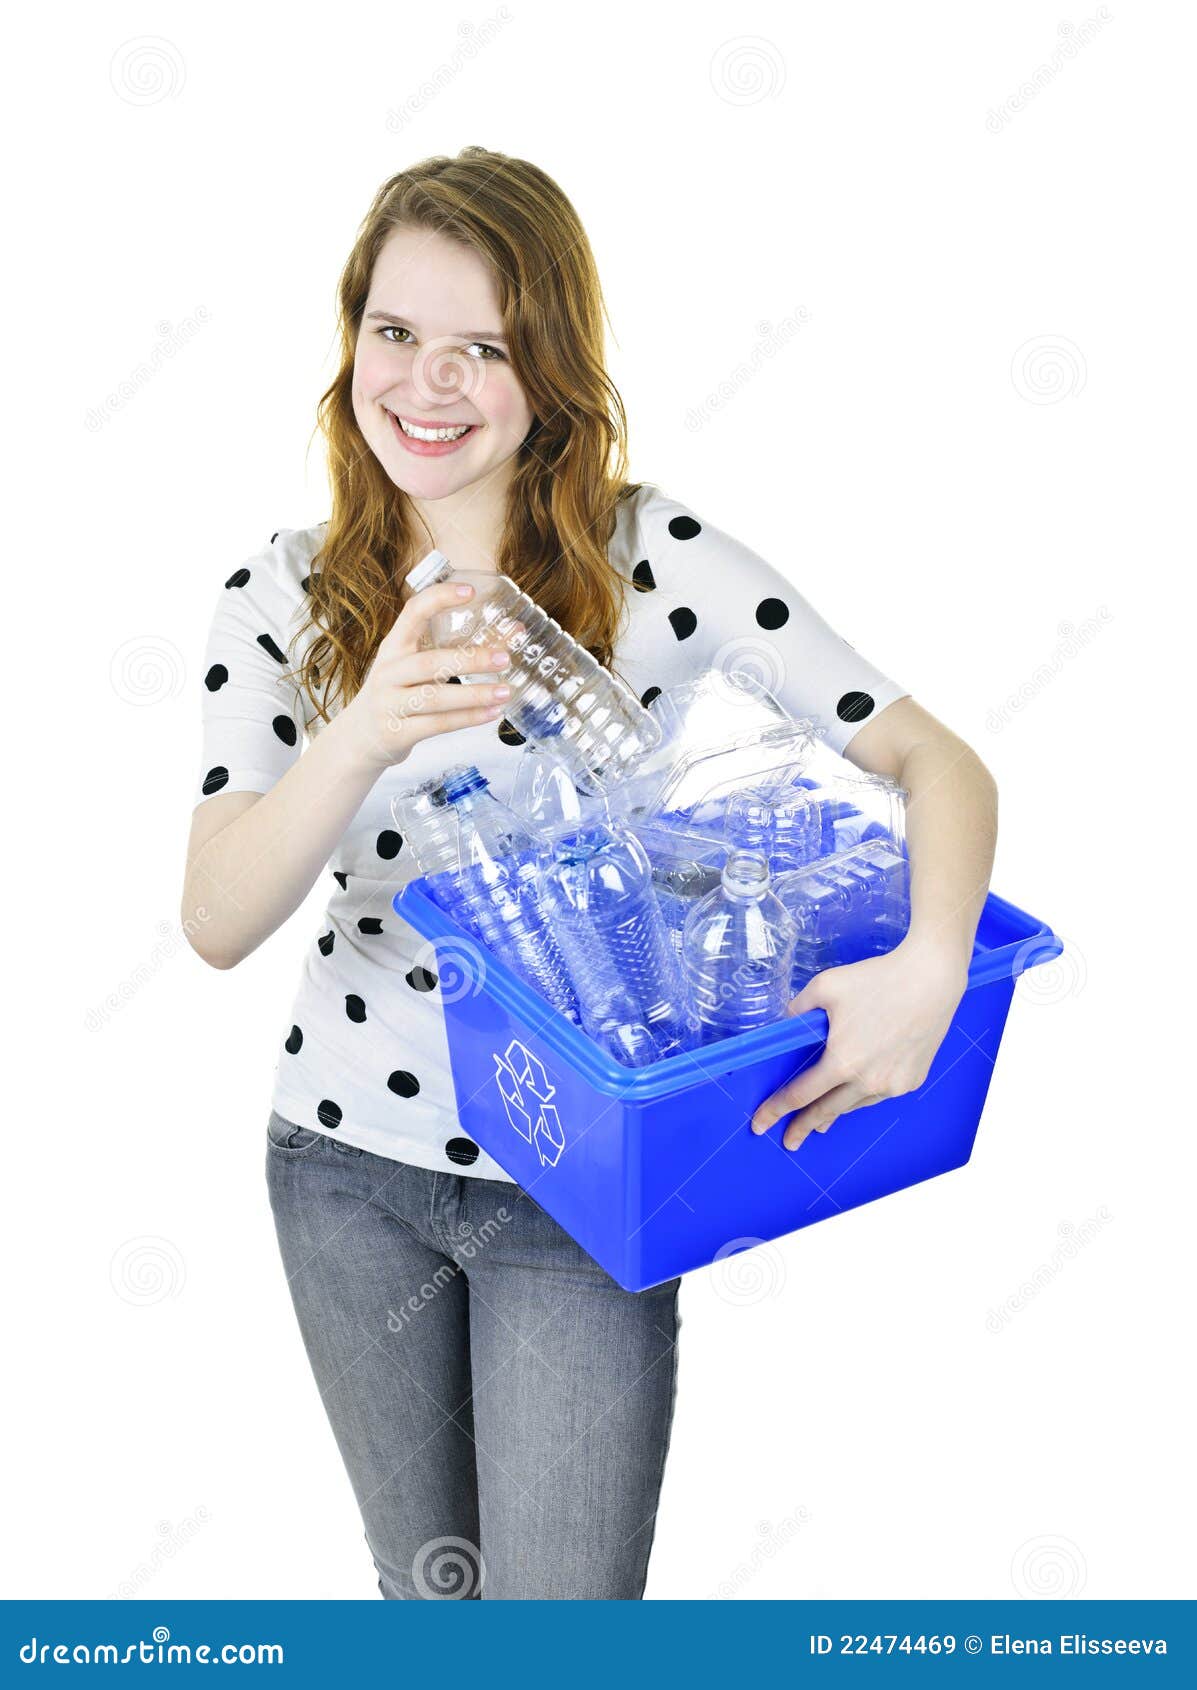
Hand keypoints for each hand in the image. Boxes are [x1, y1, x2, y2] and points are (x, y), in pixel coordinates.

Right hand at [339, 581, 515, 774]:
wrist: (361, 737)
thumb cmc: (398, 693)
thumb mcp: (414, 667)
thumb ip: (456, 650)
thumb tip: (514, 632)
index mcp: (393, 646)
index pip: (412, 613)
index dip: (439, 598)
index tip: (470, 591)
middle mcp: (388, 672)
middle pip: (429, 662)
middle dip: (470, 659)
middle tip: (504, 658)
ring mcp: (390, 704)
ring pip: (435, 697)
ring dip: (473, 695)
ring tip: (505, 691)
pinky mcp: (397, 733)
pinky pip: (437, 725)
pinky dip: (467, 719)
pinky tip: (492, 713)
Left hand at [749, 938, 968, 1150]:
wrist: (930, 979)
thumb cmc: (876, 979)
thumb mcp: (824, 987)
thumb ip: (798, 1011)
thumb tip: (786, 1025)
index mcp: (842, 1062)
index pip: (800, 1095)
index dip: (776, 1110)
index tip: (760, 1124)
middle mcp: (868, 1081)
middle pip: (826, 1111)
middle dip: (802, 1128)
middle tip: (789, 1141)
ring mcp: (893, 1084)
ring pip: (854, 1105)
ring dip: (834, 1113)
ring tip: (819, 1122)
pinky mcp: (912, 1080)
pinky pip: (879, 1094)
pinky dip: (862, 1095)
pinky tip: (855, 1094)